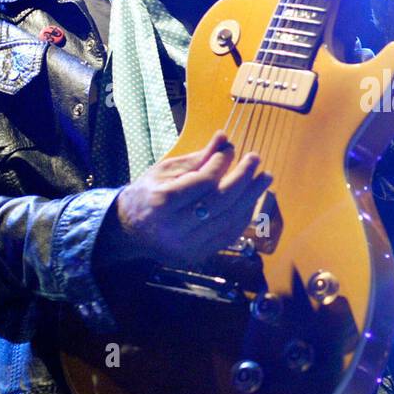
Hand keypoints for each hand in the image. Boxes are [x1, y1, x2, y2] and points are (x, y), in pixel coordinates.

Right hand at [108, 131, 272, 269]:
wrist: (129, 230)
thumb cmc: (148, 194)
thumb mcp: (166, 170)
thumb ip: (198, 158)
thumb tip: (225, 138)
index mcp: (162, 202)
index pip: (203, 182)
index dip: (221, 163)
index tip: (231, 149)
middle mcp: (175, 228)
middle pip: (220, 202)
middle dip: (243, 178)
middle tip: (256, 159)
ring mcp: (187, 245)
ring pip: (228, 220)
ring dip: (250, 197)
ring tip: (264, 178)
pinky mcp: (196, 255)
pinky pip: (228, 235)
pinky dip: (242, 216)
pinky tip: (251, 199)